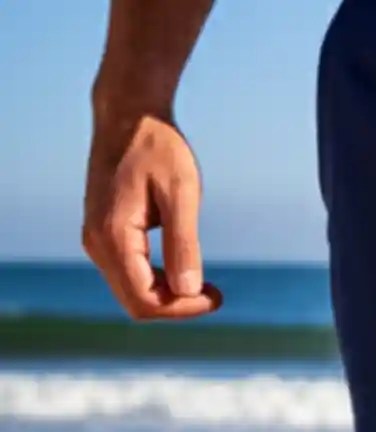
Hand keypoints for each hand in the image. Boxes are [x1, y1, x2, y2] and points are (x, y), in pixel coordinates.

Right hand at [82, 114, 220, 319]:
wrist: (129, 115)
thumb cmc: (158, 148)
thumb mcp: (181, 194)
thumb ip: (183, 244)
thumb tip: (188, 291)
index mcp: (113, 237)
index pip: (144, 300)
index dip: (183, 309)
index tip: (217, 297)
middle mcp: (96, 243)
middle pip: (136, 302)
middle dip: (177, 306)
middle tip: (216, 294)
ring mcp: (96, 239)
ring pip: (131, 290)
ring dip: (168, 295)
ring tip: (206, 285)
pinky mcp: (104, 233)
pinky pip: (128, 272)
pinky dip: (157, 280)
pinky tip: (184, 268)